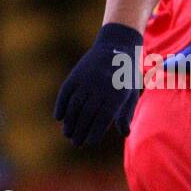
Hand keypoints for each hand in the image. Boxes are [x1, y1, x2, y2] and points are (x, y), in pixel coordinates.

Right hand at [54, 24, 142, 146]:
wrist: (116, 48)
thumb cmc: (126, 77)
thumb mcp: (131, 94)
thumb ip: (126, 113)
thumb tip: (125, 133)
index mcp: (117, 93)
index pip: (103, 117)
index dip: (95, 131)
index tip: (89, 143)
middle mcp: (101, 86)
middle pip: (87, 113)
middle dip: (80, 130)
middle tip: (76, 143)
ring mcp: (87, 79)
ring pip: (75, 105)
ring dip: (70, 121)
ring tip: (67, 134)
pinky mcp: (75, 74)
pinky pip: (65, 93)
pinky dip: (61, 105)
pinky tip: (59, 118)